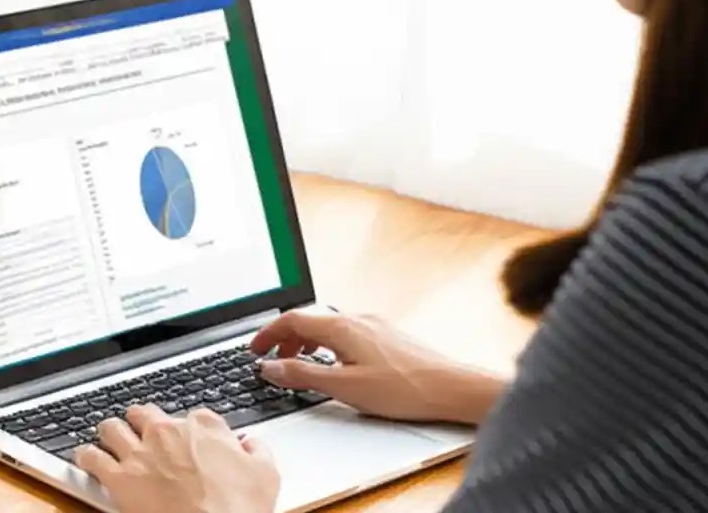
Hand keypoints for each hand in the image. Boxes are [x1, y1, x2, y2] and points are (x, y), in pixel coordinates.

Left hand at [75, 404, 279, 512]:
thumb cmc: (237, 509)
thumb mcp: (266, 475)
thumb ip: (257, 452)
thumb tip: (251, 444)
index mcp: (204, 427)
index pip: (193, 415)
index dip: (189, 428)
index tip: (189, 439)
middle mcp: (167, 432)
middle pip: (144, 413)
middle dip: (142, 422)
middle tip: (143, 434)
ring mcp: (140, 453)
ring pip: (112, 427)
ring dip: (110, 433)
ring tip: (110, 439)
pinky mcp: (119, 478)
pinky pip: (92, 457)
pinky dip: (87, 456)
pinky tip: (86, 458)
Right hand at [249, 310, 505, 424]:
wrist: (453, 388)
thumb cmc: (403, 389)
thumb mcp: (343, 387)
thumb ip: (302, 375)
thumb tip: (270, 367)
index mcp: (341, 327)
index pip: (291, 320)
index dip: (267, 334)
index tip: (254, 350)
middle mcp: (357, 319)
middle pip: (309, 320)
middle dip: (285, 339)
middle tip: (273, 360)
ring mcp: (375, 325)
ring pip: (329, 326)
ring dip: (307, 342)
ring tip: (301, 363)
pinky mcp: (388, 335)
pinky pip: (347, 332)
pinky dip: (328, 344)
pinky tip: (336, 363)